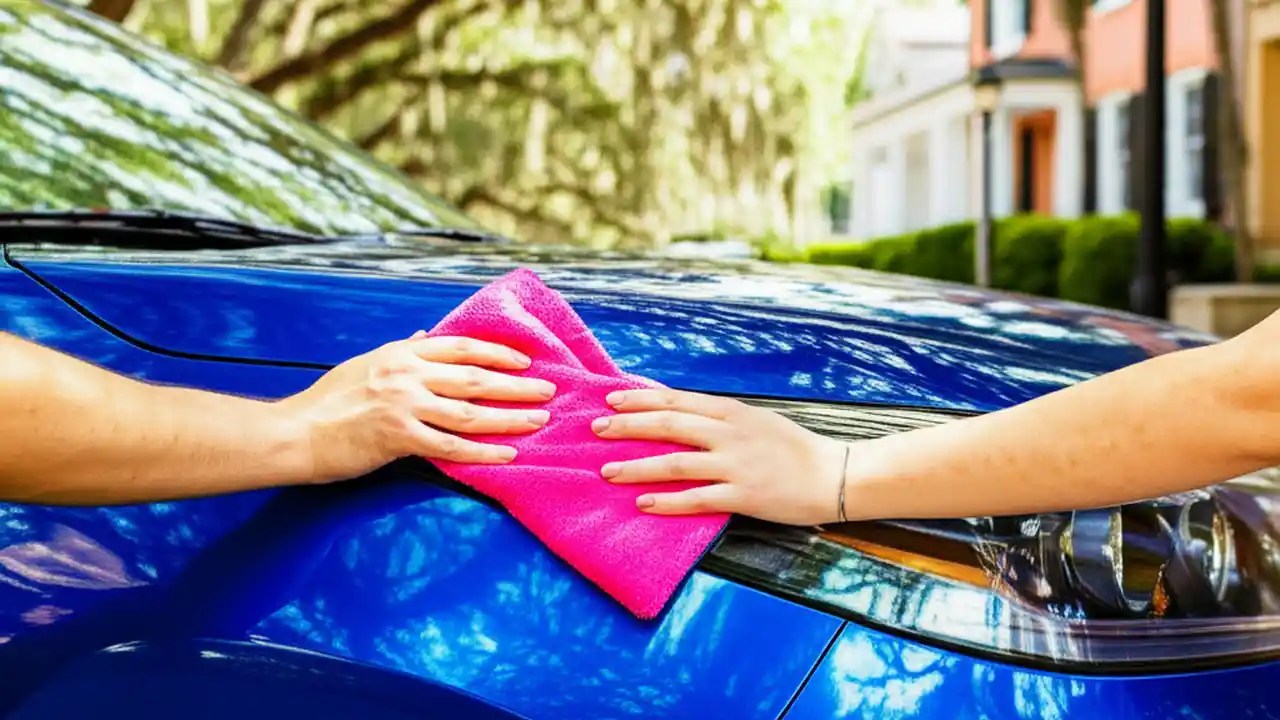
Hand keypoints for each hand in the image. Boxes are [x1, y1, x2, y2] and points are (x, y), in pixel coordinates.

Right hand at [280, 332, 555, 482]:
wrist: (294, 434)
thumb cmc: (326, 403)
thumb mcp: (363, 365)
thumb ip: (398, 353)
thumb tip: (422, 337)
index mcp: (400, 355)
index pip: (460, 347)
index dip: (497, 352)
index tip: (525, 361)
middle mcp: (406, 374)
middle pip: (475, 377)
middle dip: (517, 384)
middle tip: (549, 391)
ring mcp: (403, 405)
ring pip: (470, 411)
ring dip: (509, 417)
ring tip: (539, 421)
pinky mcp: (398, 438)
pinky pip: (450, 447)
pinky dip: (482, 452)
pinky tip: (507, 455)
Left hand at [593, 389, 848, 524]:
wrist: (835, 475)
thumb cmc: (793, 448)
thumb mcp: (754, 420)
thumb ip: (718, 417)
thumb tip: (677, 410)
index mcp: (731, 412)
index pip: (676, 400)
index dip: (640, 399)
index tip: (610, 399)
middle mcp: (729, 434)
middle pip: (669, 424)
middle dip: (628, 426)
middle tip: (596, 430)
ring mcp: (737, 464)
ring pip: (676, 461)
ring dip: (638, 465)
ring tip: (607, 471)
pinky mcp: (745, 495)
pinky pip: (698, 498)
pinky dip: (668, 500)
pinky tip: (644, 503)